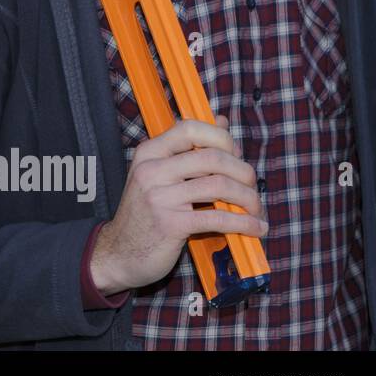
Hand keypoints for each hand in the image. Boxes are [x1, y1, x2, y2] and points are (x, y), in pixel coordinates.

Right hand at [90, 115, 267, 295]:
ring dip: (248, 199)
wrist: (118, 253)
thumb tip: (221, 121)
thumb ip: (189, 150)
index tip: (235, 155)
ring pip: (219, 185)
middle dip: (243, 172)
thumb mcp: (158, 175)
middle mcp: (151, 170)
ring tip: (255, 209)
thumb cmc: (145, 214)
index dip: (221, 137)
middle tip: (252, 188)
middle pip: (212, 157)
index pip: (190, 128)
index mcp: (148, 153)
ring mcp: (159, 197)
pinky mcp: (170, 224)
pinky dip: (245, 223)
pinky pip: (218, 218)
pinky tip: (256, 228)